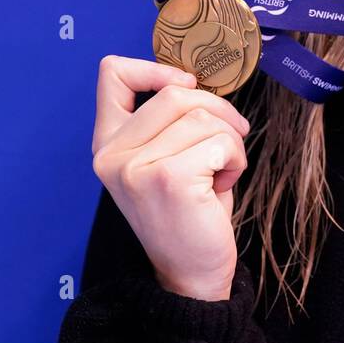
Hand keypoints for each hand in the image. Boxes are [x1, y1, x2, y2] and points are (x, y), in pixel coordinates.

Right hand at [91, 55, 251, 300]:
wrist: (191, 273)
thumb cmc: (189, 209)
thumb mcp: (165, 157)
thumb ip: (164, 120)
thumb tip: (190, 80)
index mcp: (108, 143)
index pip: (113, 74)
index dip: (156, 69)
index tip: (187, 87)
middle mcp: (112, 154)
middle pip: (176, 93)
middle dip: (218, 111)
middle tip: (228, 142)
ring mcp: (135, 167)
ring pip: (204, 116)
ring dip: (230, 140)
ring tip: (219, 171)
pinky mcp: (168, 179)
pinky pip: (221, 141)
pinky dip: (236, 159)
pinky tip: (222, 185)